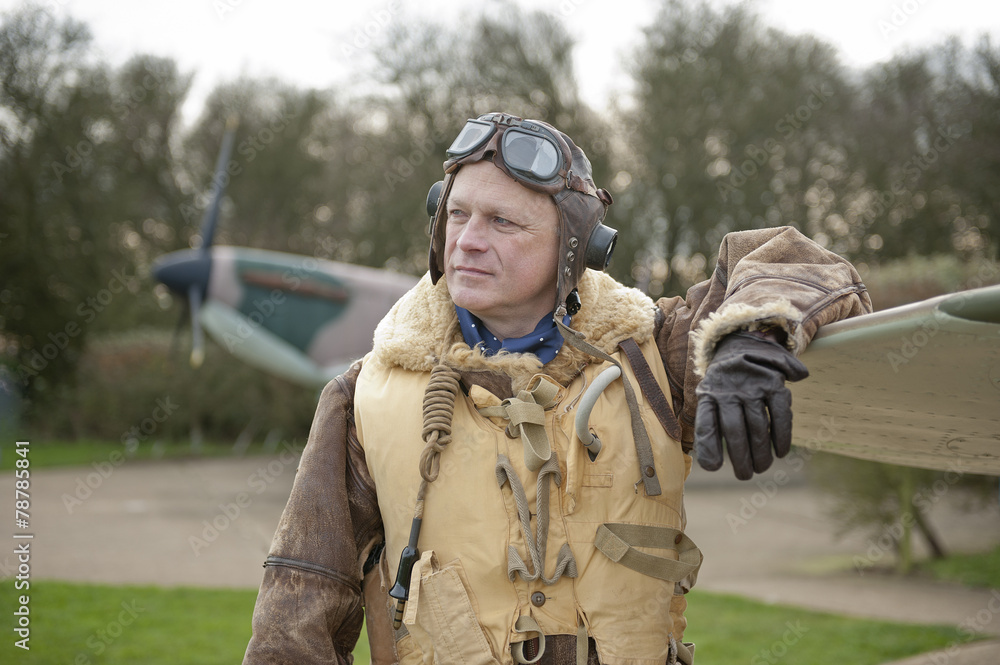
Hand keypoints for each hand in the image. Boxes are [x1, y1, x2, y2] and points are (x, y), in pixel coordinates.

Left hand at [694, 331, 808, 479]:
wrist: (740, 341)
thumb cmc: (722, 381)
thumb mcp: (707, 395)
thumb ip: (708, 426)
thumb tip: (709, 465)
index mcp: (708, 395)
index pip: (706, 423)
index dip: (709, 447)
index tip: (714, 468)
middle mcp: (728, 390)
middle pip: (734, 430)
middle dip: (741, 457)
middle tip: (745, 476)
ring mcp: (751, 386)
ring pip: (758, 426)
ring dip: (761, 452)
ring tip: (761, 468)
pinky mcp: (773, 384)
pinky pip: (779, 414)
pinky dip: (782, 435)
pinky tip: (781, 452)